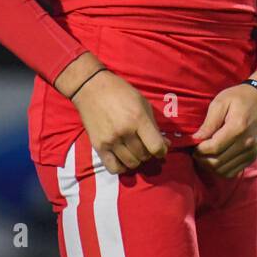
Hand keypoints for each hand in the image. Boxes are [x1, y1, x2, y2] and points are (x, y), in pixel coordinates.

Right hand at [57, 54, 169, 174]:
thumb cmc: (120, 92)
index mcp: (138, 118)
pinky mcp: (98, 146)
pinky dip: (122, 168)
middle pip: (144, 156)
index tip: (161, 149)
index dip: (162, 151)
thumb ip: (154, 125)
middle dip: (149, 153)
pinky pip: (113, 168)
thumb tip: (166, 144)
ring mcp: (110, 140)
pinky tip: (124, 159)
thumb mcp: (142, 103)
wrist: (90, 88)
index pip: (156, 147)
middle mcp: (125, 132)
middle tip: (145, 145)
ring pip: (131, 163)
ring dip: (137, 160)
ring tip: (135, 151)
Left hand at [191, 64, 256, 178]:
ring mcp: (251, 153)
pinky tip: (215, 159)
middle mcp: (246, 143)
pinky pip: (232, 172)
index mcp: (238, 127)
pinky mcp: (252, 158)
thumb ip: (209, 123)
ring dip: (209, 166)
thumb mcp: (220, 103)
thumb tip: (195, 139)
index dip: (199, 149)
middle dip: (202, 159)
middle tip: (195, 151)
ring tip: (204, 155)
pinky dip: (220, 170)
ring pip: (224, 171)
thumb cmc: (239, 98)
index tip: (192, 144)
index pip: (214, 148)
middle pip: (217, 162)